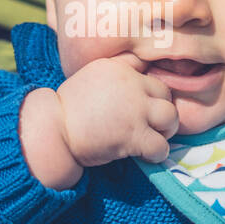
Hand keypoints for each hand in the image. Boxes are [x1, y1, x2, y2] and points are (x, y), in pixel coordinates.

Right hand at [57, 52, 179, 166]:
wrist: (54, 130)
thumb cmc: (69, 107)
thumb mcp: (92, 75)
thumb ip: (117, 72)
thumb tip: (139, 68)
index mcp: (120, 68)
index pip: (150, 74)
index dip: (150, 92)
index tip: (143, 104)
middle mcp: (131, 85)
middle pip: (166, 94)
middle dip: (161, 109)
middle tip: (150, 123)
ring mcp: (135, 111)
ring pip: (171, 117)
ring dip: (166, 129)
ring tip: (154, 136)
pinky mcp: (134, 136)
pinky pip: (161, 146)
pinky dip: (158, 154)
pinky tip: (146, 155)